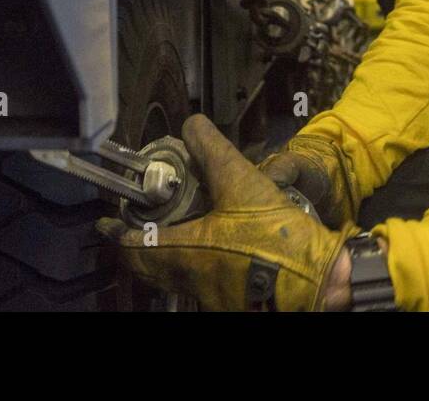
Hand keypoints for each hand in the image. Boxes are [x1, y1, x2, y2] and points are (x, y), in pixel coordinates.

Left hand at [95, 114, 358, 310]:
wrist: (322, 283)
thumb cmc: (277, 238)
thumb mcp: (243, 182)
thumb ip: (213, 151)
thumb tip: (192, 125)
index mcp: (186, 254)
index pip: (132, 249)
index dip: (115, 234)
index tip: (106, 224)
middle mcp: (193, 282)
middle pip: (152, 270)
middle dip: (142, 249)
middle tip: (140, 229)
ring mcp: (215, 298)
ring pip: (180, 279)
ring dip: (174, 258)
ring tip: (182, 234)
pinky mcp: (238, 304)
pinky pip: (207, 285)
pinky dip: (203, 267)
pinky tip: (222, 250)